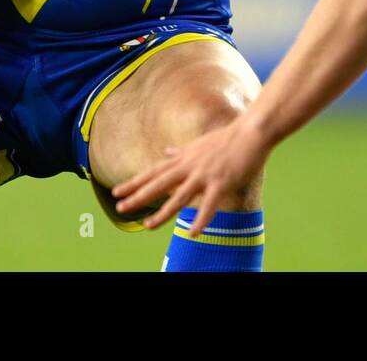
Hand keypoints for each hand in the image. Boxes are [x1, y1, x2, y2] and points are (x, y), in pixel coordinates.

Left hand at [110, 118, 271, 233]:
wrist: (250, 133)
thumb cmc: (227, 138)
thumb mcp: (198, 143)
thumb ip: (181, 151)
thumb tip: (166, 151)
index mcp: (183, 158)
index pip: (154, 172)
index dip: (134, 182)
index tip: (115, 191)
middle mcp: (189, 167)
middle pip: (159, 184)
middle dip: (138, 196)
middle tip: (119, 208)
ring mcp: (204, 175)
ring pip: (178, 197)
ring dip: (162, 213)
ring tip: (147, 226)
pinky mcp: (221, 183)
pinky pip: (209, 205)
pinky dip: (201, 220)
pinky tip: (191, 233)